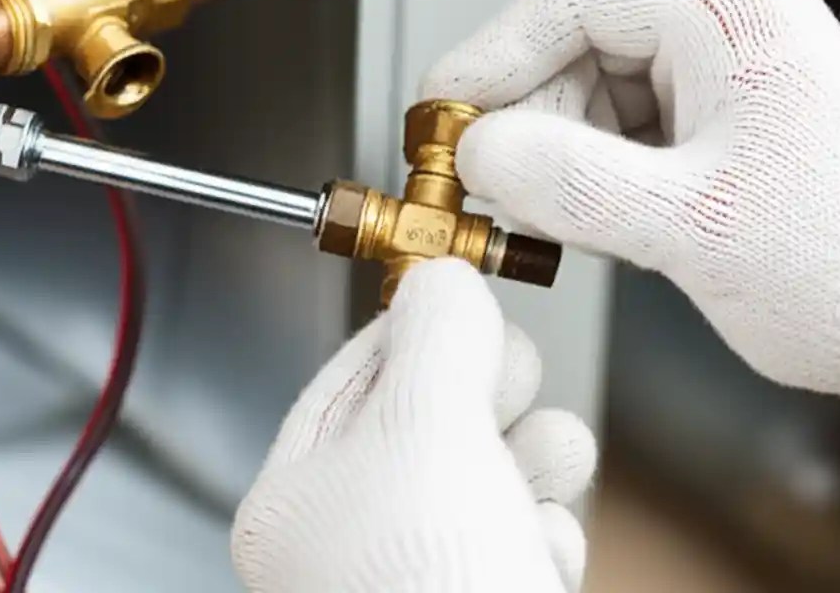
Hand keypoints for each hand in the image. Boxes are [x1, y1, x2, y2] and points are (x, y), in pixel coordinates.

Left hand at [232, 259, 595, 592]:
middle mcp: (352, 541)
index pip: (356, 376)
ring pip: (492, 467)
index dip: (415, 329)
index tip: (465, 295)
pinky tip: (537, 556)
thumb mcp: (424, 432)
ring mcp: (424, 572)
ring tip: (534, 479)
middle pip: (433, 415)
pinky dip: (544, 532)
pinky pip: (527, 528)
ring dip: (528, 462)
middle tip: (506, 389)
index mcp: (295, 501)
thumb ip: (436, 339)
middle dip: (486, 398)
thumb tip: (443, 279)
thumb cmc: (428, 592)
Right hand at [421, 0, 839, 429]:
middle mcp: (732, 25)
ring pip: (593, 90)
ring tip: (553, 219)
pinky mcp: (723, 120)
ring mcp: (728, 71)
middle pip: (574, 44)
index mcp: (732, 13)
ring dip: (555, 153)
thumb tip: (478, 151)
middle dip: (522, 118)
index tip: (439, 112)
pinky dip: (590, 172)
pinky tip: (593, 221)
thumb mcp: (686, 226)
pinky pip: (624, 127)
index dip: (487, 56)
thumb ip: (566, 181)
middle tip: (486, 185)